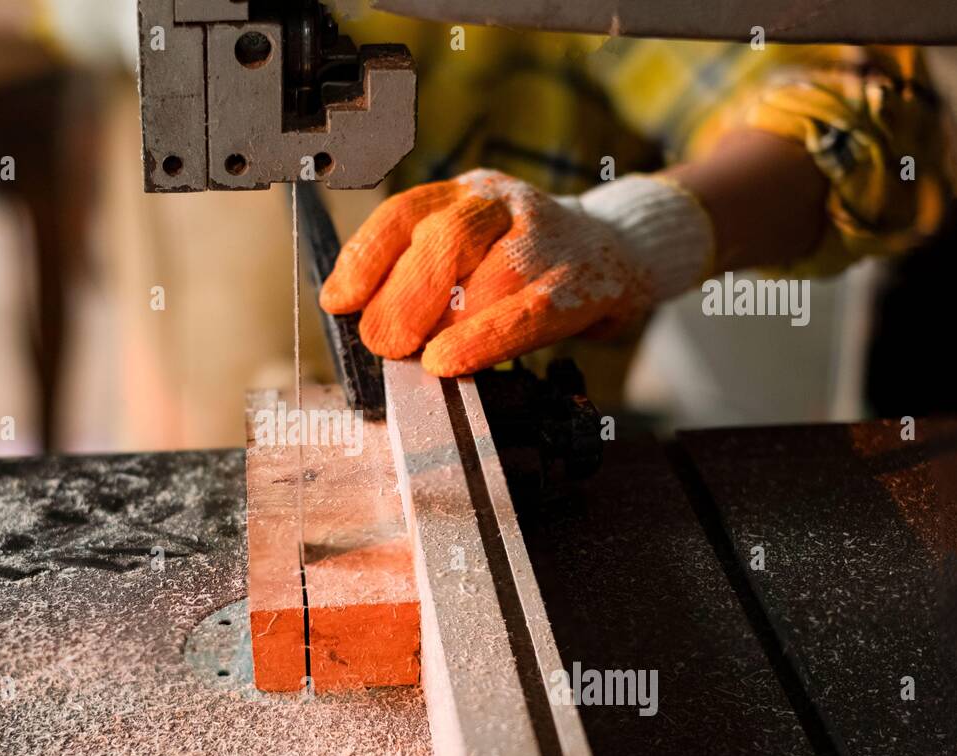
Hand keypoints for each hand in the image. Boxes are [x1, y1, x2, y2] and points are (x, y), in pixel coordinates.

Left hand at [319, 169, 712, 376]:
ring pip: (487, 277)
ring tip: (419, 355)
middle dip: (403, 296)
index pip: (404, 212)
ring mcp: (546, 239)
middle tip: (382, 341)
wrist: (618, 251)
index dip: (365, 257)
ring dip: (442, 324)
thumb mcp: (470, 249)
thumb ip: (422, 275)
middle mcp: (502, 204)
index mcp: (464, 193)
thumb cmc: (526, 261)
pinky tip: (447, 361)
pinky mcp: (579, 283)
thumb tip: (367, 323)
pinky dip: (480, 342)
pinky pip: (524, 314)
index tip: (338, 301)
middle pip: (445, 238)